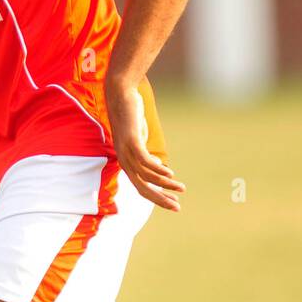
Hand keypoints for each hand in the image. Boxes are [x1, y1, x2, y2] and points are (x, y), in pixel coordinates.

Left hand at [105, 80, 184, 211]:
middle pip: (143, 188)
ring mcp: (126, 151)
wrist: (121, 95)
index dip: (157, 197)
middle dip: (160, 199)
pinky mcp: (131, 141)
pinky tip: (169, 173)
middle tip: (177, 207)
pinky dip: (157, 169)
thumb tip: (156, 164)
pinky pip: (145, 161)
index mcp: (127, 162)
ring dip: (165, 183)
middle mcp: (124, 161)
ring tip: (180, 187)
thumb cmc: (131, 116)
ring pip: (146, 176)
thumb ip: (145, 152)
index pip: (142, 187)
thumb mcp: (139, 138)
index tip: (173, 203)